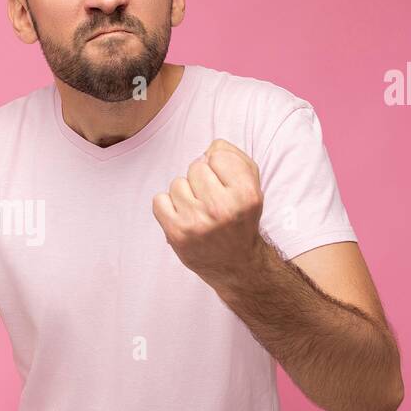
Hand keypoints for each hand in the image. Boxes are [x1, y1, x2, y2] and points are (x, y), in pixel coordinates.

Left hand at [152, 138, 265, 284]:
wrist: (235, 264)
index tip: (225, 184)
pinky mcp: (176, 233)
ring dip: (185, 194)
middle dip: (202, 180)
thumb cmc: (241, 218)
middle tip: (212, 201)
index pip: (218, 155)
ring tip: (199, 211)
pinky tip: (183, 217)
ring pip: (177, 183)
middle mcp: (222, 208)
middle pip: (196, 167)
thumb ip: (234, 157)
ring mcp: (197, 222)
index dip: (219, 167)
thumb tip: (209, 147)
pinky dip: (167, 206)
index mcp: (246, 194)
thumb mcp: (252, 185)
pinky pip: (159, 200)